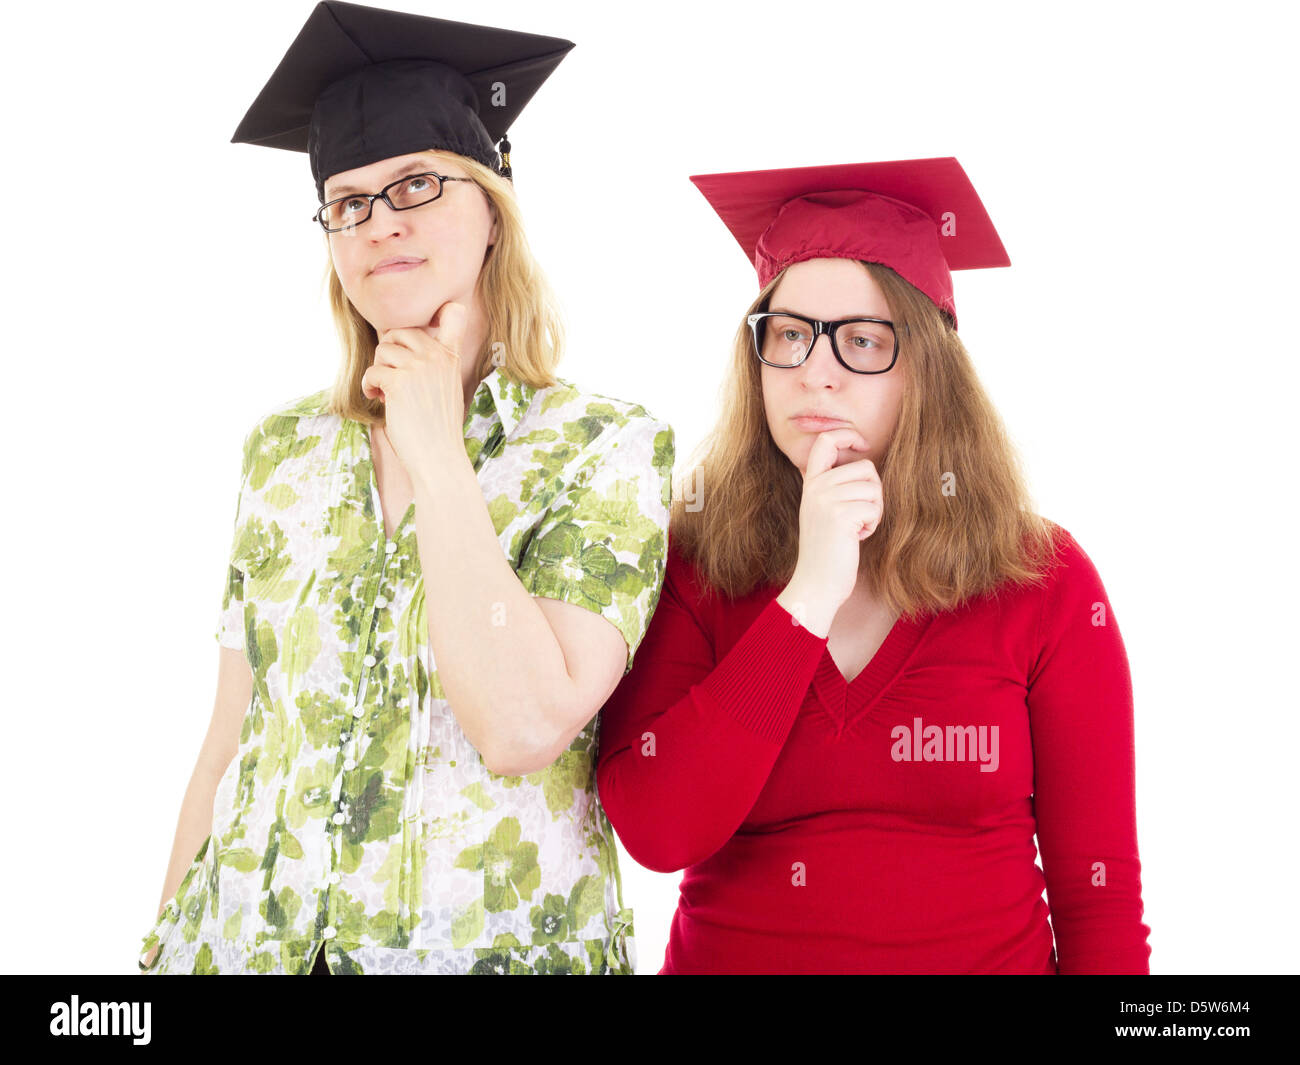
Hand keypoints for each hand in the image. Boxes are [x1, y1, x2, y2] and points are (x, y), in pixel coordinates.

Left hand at [361, 301, 468, 484]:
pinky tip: (376, 398)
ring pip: (383, 350)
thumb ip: (433, 364)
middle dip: (388, 349)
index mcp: (451, 357)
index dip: (438, 311)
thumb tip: (397, 345)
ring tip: (383, 390)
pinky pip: (372, 371)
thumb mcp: (446, 388)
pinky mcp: (399, 382)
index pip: (454, 314)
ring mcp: (419, 368)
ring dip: (377, 370)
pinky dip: (368, 385)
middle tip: (387, 371)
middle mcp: (437, 357)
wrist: (439, 457)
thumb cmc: (439, 428)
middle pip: (400, 330)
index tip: (425, 324)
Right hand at [781, 428, 880, 630]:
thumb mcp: (823, 511)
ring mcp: (826, 500)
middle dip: (873, 492)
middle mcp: (816, 487)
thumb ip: (834, 486)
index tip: (861, 444)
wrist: (817, 583)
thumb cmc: (829, 550)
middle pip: (865, 467)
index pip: (826, 440)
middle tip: (860, 516)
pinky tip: (856, 538)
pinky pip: (874, 507)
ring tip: (856, 528)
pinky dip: (872, 525)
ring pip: (873, 487)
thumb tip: (861, 460)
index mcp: (811, 484)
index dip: (847, 435)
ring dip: (874, 511)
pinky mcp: (840, 515)